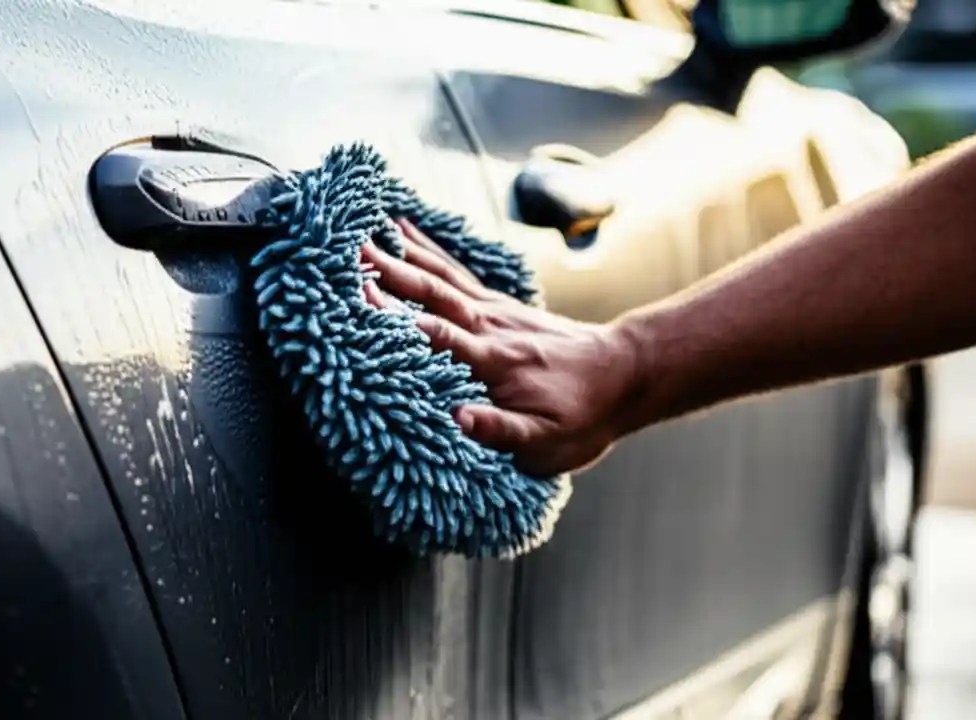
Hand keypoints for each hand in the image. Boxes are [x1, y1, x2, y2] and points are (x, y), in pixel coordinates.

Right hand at [362, 220, 644, 475]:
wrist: (625, 375)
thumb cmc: (583, 417)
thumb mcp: (548, 442)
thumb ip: (502, 430)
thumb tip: (457, 418)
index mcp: (496, 364)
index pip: (440, 336)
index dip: (400, 317)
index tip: (363, 294)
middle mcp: (490, 328)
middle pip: (433, 295)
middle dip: (391, 273)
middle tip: (350, 249)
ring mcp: (493, 310)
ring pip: (440, 276)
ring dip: (400, 254)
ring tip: (362, 230)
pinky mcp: (497, 303)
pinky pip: (455, 270)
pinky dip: (426, 247)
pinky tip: (402, 227)